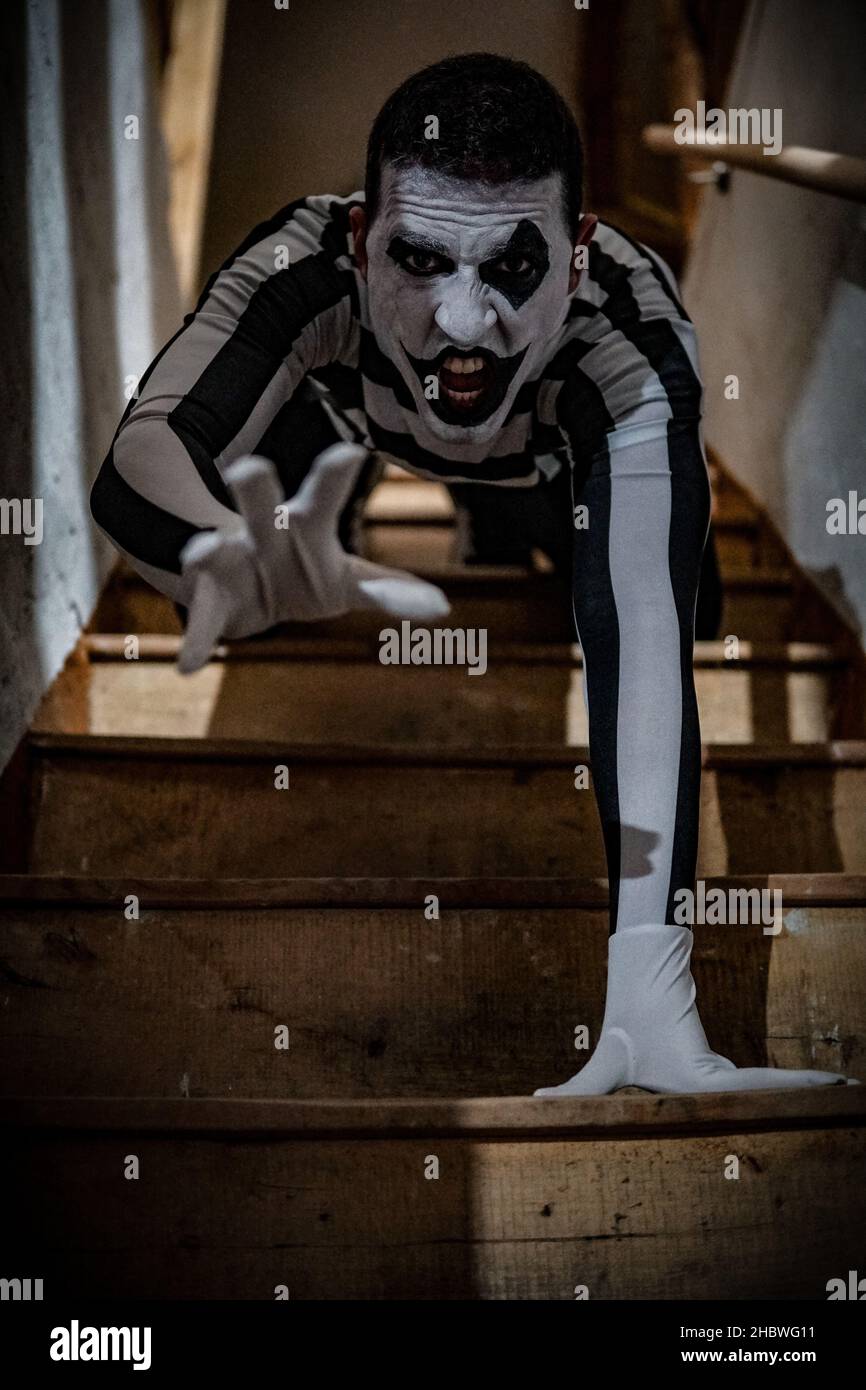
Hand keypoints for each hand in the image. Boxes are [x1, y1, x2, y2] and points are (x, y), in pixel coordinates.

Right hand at [177, 444, 449, 673]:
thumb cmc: (302, 572)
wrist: (241, 589)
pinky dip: (196, 643)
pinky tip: (188, 667)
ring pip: (216, 551)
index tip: (351, 452)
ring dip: (210, 549)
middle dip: (254, 487)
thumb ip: (389, 590)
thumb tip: (442, 607)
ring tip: (206, 546)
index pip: (322, 497)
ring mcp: (230, 565)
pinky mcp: (210, 604)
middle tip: (250, 466)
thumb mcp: (348, 580)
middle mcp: (263, 535)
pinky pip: (200, 623)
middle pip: (260, 506)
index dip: (333, 476)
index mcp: (303, 525)